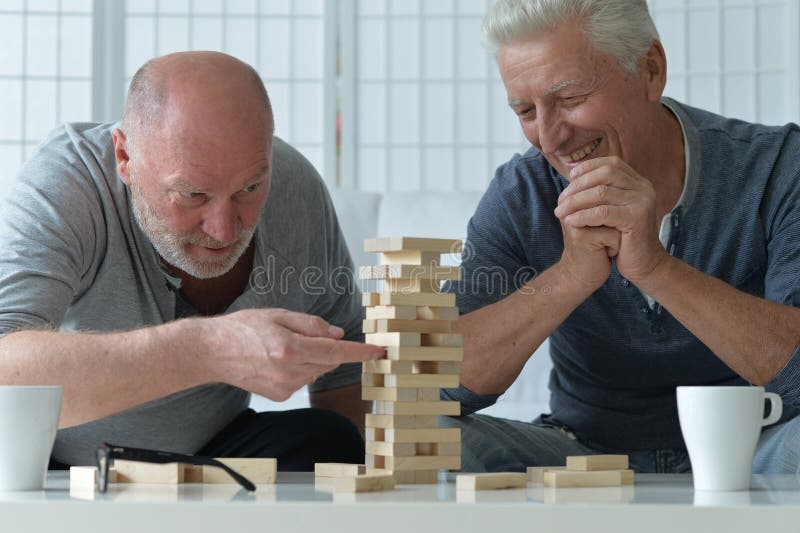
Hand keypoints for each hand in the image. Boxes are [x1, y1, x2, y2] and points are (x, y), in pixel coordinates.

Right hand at [211, 309, 383, 400]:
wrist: (213, 352)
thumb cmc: (244, 328)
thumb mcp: (279, 315)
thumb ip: (312, 325)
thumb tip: (338, 335)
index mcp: (290, 348)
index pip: (335, 351)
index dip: (360, 351)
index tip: (378, 351)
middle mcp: (289, 371)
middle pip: (329, 361)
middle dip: (327, 348)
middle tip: (302, 335)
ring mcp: (284, 387)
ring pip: (318, 371)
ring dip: (312, 358)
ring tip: (283, 347)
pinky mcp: (280, 395)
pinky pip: (304, 380)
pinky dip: (300, 369)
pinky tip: (277, 361)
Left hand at [553, 134, 669, 283]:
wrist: (644, 264)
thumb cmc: (622, 238)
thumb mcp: (611, 210)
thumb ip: (599, 192)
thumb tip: (571, 170)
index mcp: (639, 184)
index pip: (612, 164)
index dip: (589, 167)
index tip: (570, 177)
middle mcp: (644, 189)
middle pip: (606, 174)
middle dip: (579, 185)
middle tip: (561, 199)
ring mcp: (642, 202)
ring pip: (602, 193)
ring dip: (576, 201)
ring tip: (559, 212)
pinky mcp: (637, 218)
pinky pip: (603, 212)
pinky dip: (583, 215)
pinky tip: (570, 222)